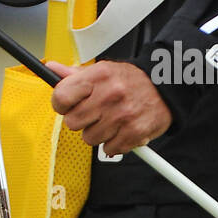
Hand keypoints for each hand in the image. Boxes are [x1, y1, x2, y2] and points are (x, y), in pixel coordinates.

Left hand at [47, 59, 171, 154]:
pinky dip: (113, 143)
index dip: (61, 105)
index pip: (61, 96)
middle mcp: (110, 94)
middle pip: (73, 122)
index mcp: (98, 76)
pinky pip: (109, 149)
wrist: (165, 87)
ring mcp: (122, 114)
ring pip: (89, 138)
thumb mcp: (102, 70)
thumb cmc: (130, 80)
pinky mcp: (134, 132)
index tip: (68, 106)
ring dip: (97, 133)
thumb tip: (52, 69)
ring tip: (110, 120)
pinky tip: (120, 130)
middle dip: (81, 121)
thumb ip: (75, 74)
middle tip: (93, 114)